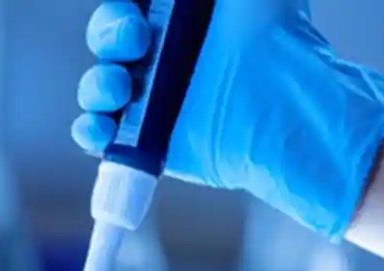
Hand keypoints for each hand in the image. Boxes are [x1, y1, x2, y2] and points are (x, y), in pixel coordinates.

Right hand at [73, 1, 383, 236]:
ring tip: (119, 90)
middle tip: (135, 39)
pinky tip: (101, 130)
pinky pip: (98, 136)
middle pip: (105, 38)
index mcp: (177, 13)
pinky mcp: (143, 142)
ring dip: (97, 85)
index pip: (128, 4)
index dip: (121, 5)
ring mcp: (148, 99)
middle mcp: (159, 53)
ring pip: (97, 86)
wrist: (293, 109)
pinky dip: (90, 132)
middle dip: (107, 35)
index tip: (135, 4)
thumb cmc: (280, 40)